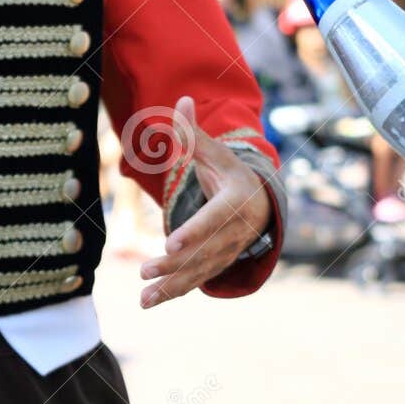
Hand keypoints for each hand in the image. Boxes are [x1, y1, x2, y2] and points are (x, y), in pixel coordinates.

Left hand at [139, 96, 271, 308]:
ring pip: (198, 272)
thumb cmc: (232, 174)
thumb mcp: (218, 154)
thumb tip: (181, 100)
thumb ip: (195, 135)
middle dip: (174, 264)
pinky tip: (148, 302)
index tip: (171, 244)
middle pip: (203, 252)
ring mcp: (227, 253)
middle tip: (145, 270)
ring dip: (170, 287)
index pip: (214, 220)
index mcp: (236, 202)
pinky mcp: (217, 265)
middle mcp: (235, 233)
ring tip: (143, 298)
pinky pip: (195, 282)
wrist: (261, 205)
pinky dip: (172, 293)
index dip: (194, 233)